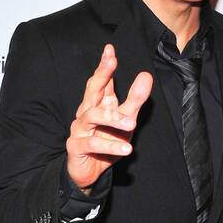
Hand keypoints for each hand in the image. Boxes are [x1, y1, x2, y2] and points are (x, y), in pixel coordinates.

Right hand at [66, 43, 152, 192]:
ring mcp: (79, 129)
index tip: (110, 49)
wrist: (90, 172)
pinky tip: (126, 149)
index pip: (101, 81)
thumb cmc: (107, 142)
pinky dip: (110, 146)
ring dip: (113, 119)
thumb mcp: (127, 121)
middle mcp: (86, 112)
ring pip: (93, 117)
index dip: (104, 65)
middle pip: (92, 90)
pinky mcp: (76, 147)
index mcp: (98, 103)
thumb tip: (146, 75)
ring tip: (132, 124)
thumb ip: (135, 99)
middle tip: (111, 62)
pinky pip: (93, 144)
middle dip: (101, 74)